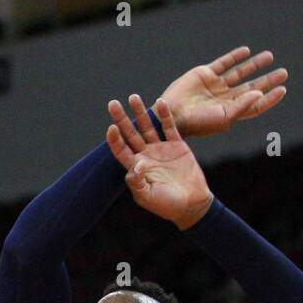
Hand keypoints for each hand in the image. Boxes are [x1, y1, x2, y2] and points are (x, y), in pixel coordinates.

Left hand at [106, 97, 213, 228]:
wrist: (192, 204)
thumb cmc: (167, 205)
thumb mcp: (148, 197)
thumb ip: (137, 182)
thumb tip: (136, 164)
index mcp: (136, 167)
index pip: (121, 150)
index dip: (114, 139)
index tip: (111, 128)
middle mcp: (146, 155)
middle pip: (130, 133)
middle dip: (121, 118)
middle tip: (112, 103)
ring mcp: (161, 149)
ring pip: (148, 126)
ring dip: (141, 112)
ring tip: (133, 97)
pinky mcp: (177, 145)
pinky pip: (169, 127)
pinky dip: (165, 115)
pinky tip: (160, 102)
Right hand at [159, 46, 286, 136]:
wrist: (172, 113)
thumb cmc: (198, 122)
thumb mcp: (223, 117)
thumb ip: (242, 105)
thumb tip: (259, 92)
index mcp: (231, 112)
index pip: (255, 104)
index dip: (269, 97)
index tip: (282, 89)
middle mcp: (225, 98)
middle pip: (251, 87)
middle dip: (267, 80)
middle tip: (283, 72)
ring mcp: (215, 86)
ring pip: (239, 73)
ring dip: (254, 65)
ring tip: (269, 56)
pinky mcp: (204, 74)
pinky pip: (223, 63)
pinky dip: (234, 57)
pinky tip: (246, 51)